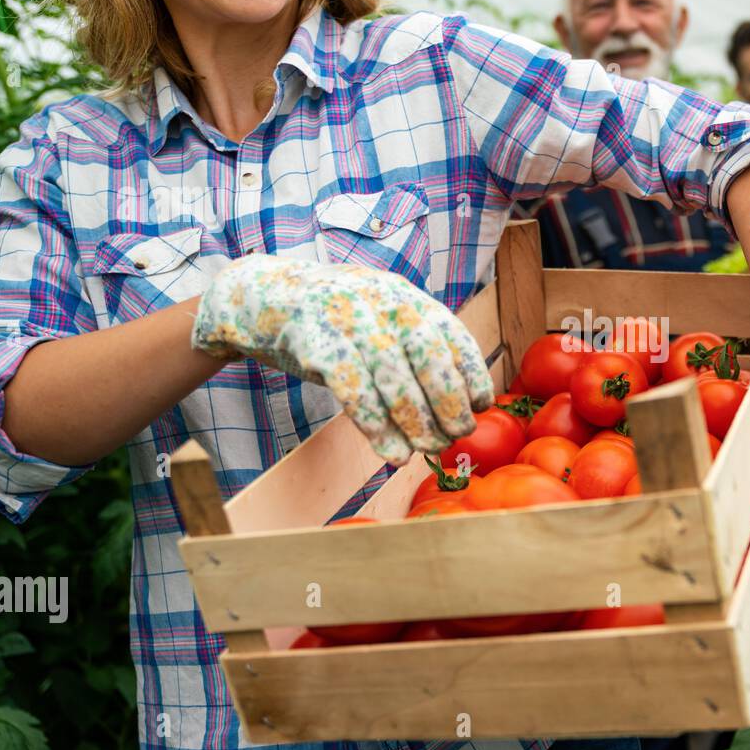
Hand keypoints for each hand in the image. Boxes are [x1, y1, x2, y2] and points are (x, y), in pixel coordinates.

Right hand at [191, 255, 493, 462]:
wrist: (267, 298)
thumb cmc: (338, 319)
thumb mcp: (381, 317)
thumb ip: (415, 348)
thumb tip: (462, 401)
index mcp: (405, 296)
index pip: (451, 334)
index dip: (471, 373)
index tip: (482, 405)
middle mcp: (381, 302)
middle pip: (428, 355)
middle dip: (448, 401)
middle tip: (458, 434)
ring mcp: (347, 320)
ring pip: (392, 378)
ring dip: (416, 422)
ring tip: (427, 449)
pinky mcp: (316, 345)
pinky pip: (354, 392)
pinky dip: (377, 428)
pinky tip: (391, 453)